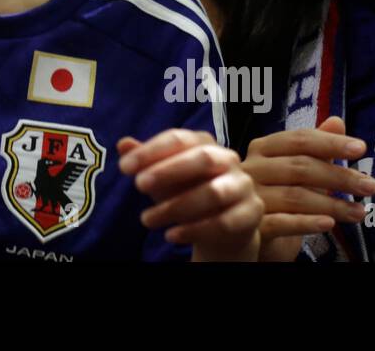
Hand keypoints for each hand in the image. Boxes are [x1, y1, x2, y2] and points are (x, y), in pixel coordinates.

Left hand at [118, 129, 262, 260]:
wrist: (224, 224)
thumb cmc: (188, 191)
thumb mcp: (162, 176)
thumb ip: (146, 160)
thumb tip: (123, 144)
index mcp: (204, 142)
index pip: (178, 138)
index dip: (150, 151)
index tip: (124, 167)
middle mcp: (227, 158)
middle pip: (202, 158)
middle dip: (168, 171)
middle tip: (138, 185)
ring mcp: (242, 185)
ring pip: (213, 192)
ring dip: (176, 207)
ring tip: (146, 219)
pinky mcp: (251, 212)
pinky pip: (224, 222)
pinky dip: (195, 230)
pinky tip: (170, 236)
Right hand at [241, 116, 374, 261]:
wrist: (254, 231)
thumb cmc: (280, 193)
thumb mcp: (300, 168)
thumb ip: (317, 147)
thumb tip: (337, 122)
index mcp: (263, 148)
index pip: (300, 139)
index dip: (330, 143)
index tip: (361, 149)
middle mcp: (253, 168)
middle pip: (300, 167)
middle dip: (339, 176)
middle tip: (371, 186)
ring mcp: (251, 197)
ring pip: (294, 196)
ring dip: (332, 205)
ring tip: (360, 211)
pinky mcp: (253, 226)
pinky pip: (282, 223)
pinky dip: (307, 223)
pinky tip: (329, 224)